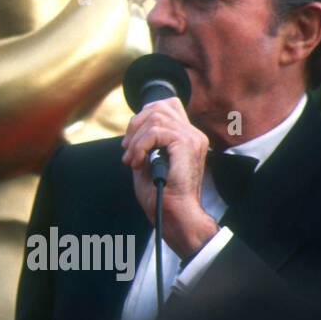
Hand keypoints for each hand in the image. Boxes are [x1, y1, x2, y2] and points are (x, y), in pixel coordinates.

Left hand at [120, 97, 215, 260]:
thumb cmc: (160, 194)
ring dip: (135, 140)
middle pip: (159, 107)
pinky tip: (137, 163)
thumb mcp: (148, 161)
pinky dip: (140, 146)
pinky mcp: (186, 143)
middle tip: (127, 151)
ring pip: (155, 117)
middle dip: (135, 126)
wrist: (173, 214)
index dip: (144, 114)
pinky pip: (155, 131)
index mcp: (187, 138)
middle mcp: (193, 134)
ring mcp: (192, 137)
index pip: (169, 105)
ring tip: (131, 160)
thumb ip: (145, 141)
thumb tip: (133, 126)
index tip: (131, 140)